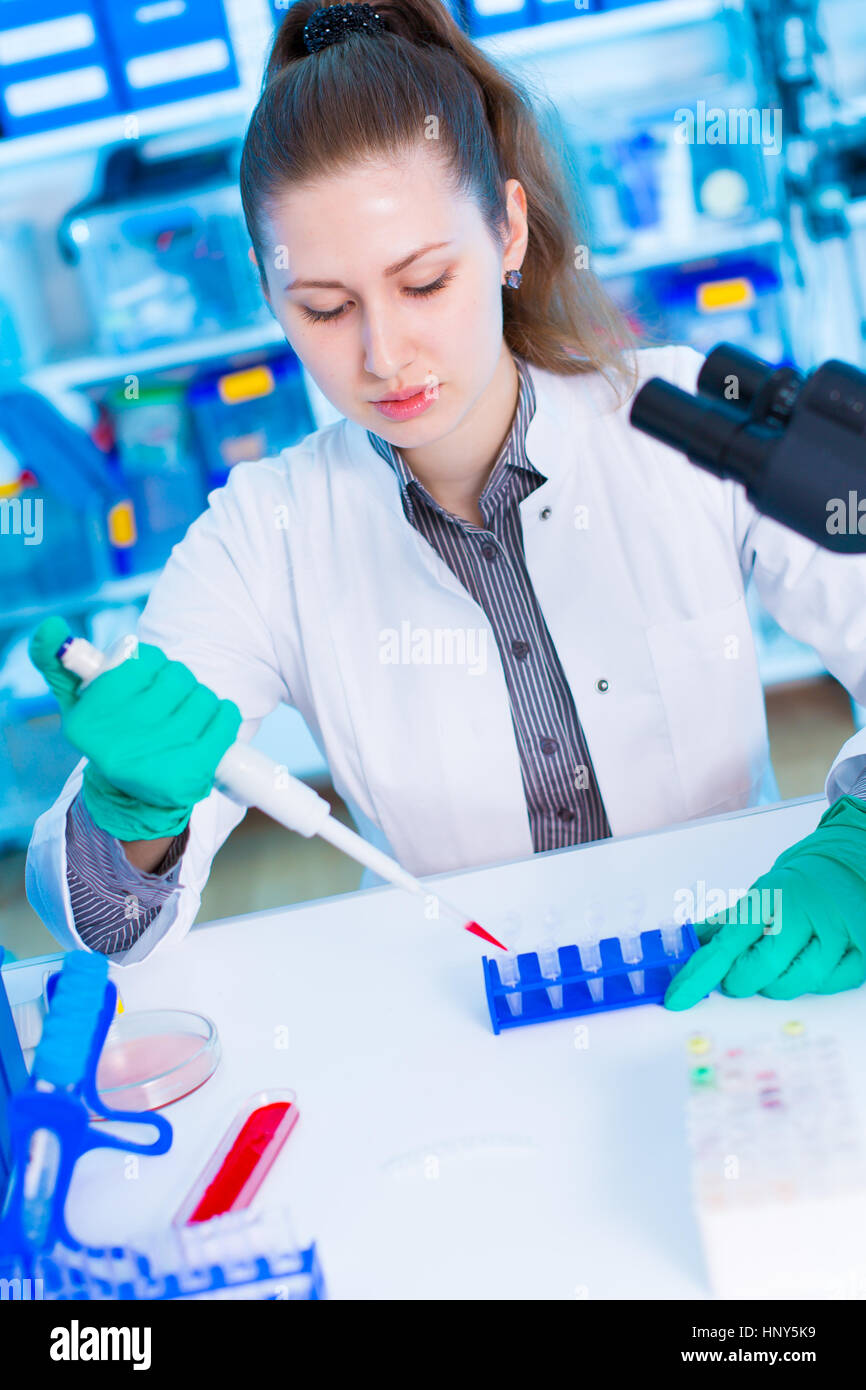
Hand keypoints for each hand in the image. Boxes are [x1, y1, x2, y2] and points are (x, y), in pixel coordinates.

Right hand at [30, 616, 241, 840]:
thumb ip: (57, 661)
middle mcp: (119, 744)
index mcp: (87, 724)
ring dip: (200, 699)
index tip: (146, 676)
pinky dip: (224, 713)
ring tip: (186, 715)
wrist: (134, 798)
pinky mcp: (194, 772)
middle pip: (175, 676)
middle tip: (169, 697)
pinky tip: (211, 722)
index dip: (149, 663)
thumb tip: (50, 626)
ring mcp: (158, 759)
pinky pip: (226, 717)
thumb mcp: (77, 703)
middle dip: (177, 680)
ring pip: (202, 695)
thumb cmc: (110, 735)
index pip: (136, 664)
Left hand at [664, 795, 865, 1009]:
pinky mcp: (861, 953)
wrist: (851, 859)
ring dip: (776, 984)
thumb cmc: (801, 881)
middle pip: (760, 971)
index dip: (698, 976)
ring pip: (794, 985)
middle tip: (740, 973)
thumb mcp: (761, 893)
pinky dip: (812, 983)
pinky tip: (810, 961)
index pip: (726, 945)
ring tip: (780, 962)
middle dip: (741, 981)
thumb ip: (725, 923)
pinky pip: (827, 987)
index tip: (677, 998)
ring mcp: (837, 935)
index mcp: (772, 897)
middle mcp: (805, 914)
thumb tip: (690, 944)